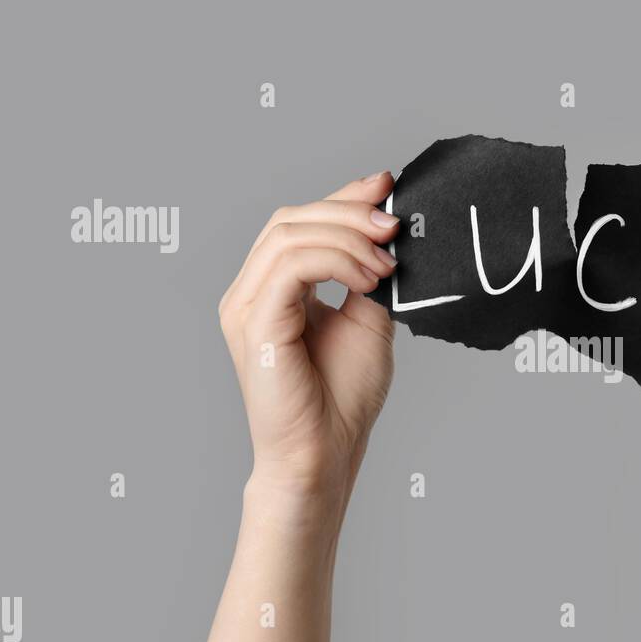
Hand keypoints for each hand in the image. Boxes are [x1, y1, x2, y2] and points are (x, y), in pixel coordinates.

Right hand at [217, 170, 399, 502]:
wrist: (324, 454)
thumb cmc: (340, 400)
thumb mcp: (366, 323)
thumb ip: (368, 278)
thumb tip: (388, 235)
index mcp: (273, 289)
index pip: (300, 223)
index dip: (343, 197)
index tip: (388, 187)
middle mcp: (251, 291)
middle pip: (291, 218)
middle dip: (348, 211)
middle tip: (394, 225)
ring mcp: (246, 305)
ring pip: (290, 234)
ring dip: (347, 238)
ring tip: (387, 262)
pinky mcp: (254, 322)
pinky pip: (291, 266)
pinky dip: (336, 261)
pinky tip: (369, 279)